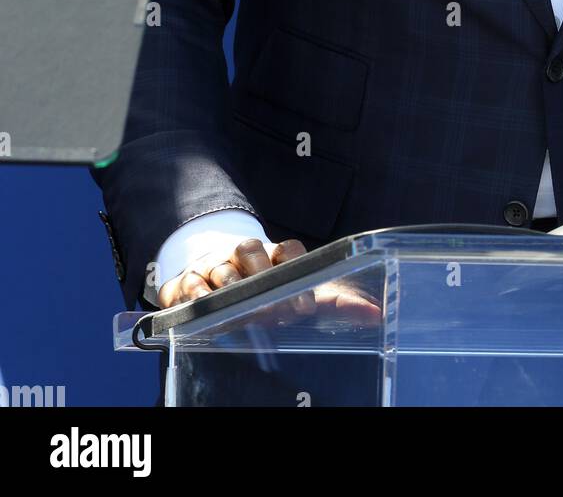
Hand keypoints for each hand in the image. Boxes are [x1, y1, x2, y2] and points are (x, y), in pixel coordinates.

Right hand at [156, 237, 380, 324]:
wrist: (211, 287)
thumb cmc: (262, 293)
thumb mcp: (297, 297)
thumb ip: (336, 304)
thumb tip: (377, 314)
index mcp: (272, 255)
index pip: (286, 249)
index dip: (294, 268)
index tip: (304, 304)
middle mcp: (242, 255)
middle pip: (251, 248)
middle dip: (260, 273)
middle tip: (273, 305)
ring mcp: (212, 266)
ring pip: (220, 265)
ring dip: (229, 281)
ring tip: (239, 302)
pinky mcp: (184, 284)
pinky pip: (187, 283)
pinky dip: (194, 292)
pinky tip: (203, 303)